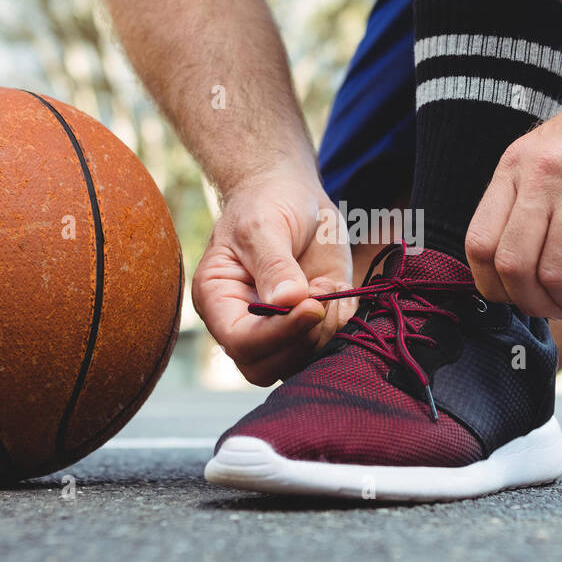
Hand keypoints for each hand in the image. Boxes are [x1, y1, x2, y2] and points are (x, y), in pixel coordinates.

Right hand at [191, 167, 355, 385]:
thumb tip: (286, 300)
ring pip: (301, 362)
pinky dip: (342, 321)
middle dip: (302, 338)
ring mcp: (280, 328)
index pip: (240, 342)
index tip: (311, 306)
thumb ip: (274, 264)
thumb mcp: (264, 225)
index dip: (276, 334)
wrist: (291, 194)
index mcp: (218, 301)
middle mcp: (245, 324)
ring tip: (328, 283)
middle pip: (267, 367)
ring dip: (325, 329)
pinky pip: (330, 344)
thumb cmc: (266, 204)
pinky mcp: (311, 324)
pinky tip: (336, 285)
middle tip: (322, 294)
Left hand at [465, 70, 561, 316]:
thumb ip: (525, 200)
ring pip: (559, 276)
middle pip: (516, 267)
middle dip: (535, 303)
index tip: (515, 296)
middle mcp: (544, 176)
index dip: (494, 286)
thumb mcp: (546, 151)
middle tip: (558, 306)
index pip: (480, 244)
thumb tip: (513, 271)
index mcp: (515, 166)